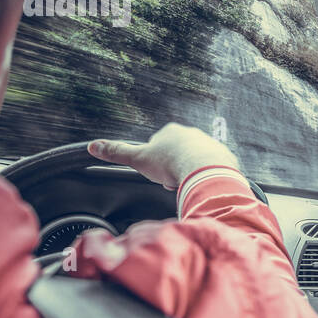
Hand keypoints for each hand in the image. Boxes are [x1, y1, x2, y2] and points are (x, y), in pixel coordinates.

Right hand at [88, 123, 239, 190]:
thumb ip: (116, 152)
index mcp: (171, 131)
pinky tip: (204, 186)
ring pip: (197, 161)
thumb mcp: (139, 158)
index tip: (158, 172)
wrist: (205, 170)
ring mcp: (210, 144)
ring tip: (188, 185)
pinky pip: (215, 169)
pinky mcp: (225, 158)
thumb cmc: (171, 164)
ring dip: (191, 173)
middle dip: (174, 169)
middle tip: (173, 182)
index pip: (159, 145)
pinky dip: (208, 178)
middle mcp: (192, 134)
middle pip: (178, 154)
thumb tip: (93, 146)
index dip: (156, 162)